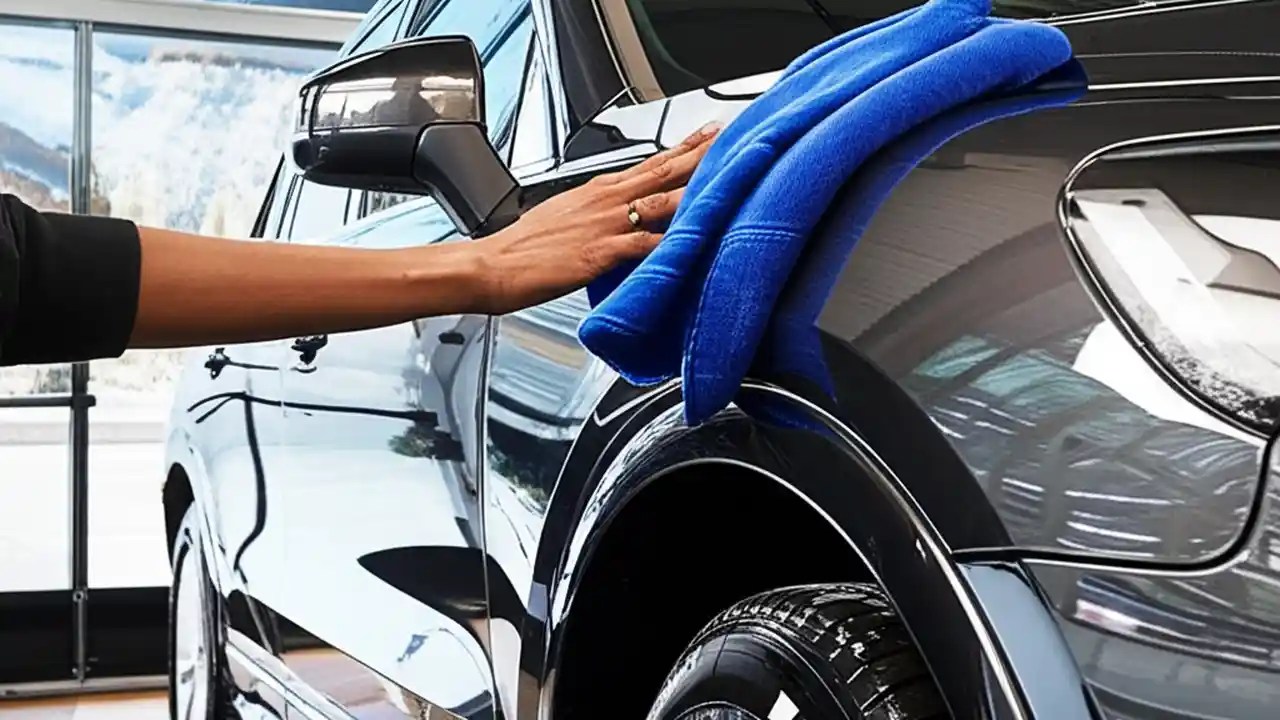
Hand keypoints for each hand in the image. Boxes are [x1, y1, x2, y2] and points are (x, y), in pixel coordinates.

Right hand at [463, 122, 721, 314]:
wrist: (492, 266)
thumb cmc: (524, 248)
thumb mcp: (565, 216)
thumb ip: (597, 213)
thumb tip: (619, 215)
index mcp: (599, 190)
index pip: (652, 161)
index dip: (686, 147)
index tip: (713, 134)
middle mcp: (607, 200)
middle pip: (665, 171)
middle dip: (703, 155)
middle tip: (734, 140)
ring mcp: (606, 225)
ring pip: (662, 201)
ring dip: (698, 191)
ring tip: (731, 181)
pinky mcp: (601, 253)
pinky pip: (645, 244)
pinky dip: (672, 242)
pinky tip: (695, 240)